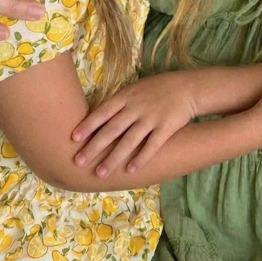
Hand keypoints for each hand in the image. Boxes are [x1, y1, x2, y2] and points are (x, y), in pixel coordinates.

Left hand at [72, 72, 197, 175]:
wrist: (188, 87)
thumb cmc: (159, 88)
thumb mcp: (137, 88)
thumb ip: (121, 102)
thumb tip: (100, 117)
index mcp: (127, 96)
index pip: (103, 112)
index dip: (88, 125)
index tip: (73, 138)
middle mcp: (136, 107)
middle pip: (112, 129)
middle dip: (94, 147)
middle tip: (78, 162)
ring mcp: (151, 118)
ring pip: (128, 141)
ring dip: (113, 158)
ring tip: (100, 173)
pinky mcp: (166, 128)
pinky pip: (151, 146)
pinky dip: (141, 159)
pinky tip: (131, 170)